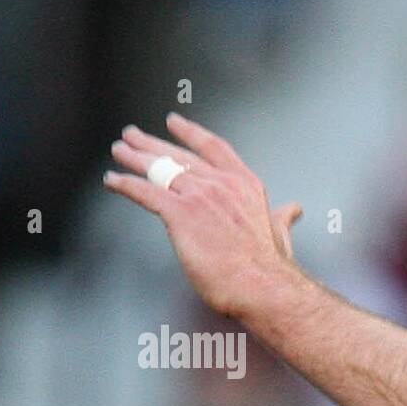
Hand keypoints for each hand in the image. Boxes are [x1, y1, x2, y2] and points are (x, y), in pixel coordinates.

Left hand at [104, 112, 303, 317]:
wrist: (262, 284)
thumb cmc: (271, 266)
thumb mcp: (279, 231)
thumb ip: (281, 216)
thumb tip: (294, 209)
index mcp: (245, 184)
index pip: (214, 148)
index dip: (191, 133)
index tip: (173, 121)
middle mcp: (221, 183)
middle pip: (179, 155)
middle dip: (153, 144)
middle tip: (132, 136)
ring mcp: (200, 195)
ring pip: (159, 169)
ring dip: (135, 158)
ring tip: (119, 151)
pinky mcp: (180, 212)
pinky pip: (144, 191)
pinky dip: (125, 183)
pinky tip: (112, 180)